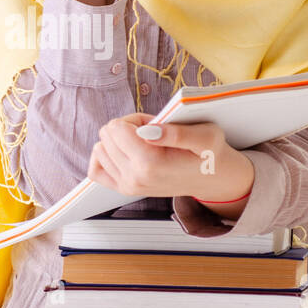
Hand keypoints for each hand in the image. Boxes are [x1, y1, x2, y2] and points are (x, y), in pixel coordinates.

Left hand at [87, 113, 254, 202]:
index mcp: (151, 163)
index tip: (153, 125)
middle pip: (107, 135)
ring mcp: (128, 185)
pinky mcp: (124, 189)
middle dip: (127, 128)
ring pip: (100, 148)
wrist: (211, 178)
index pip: (117, 128)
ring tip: (144, 144)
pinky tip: (123, 152)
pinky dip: (105, 156)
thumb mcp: (205, 136)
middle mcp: (135, 178)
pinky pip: (96, 169)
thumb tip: (145, 131)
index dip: (135, 119)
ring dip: (120, 140)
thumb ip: (177, 132)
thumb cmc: (208, 154)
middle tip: (151, 134)